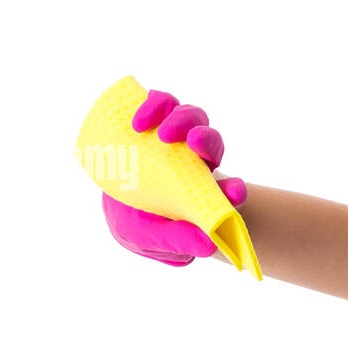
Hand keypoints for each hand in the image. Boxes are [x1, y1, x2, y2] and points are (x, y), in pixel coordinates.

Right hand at [102, 88, 247, 266]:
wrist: (112, 204)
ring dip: (182, 119)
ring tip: (162, 133)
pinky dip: (154, 106)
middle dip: (208, 140)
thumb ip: (180, 240)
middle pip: (212, 143)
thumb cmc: (141, 225)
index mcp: (204, 192)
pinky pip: (160, 103)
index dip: (235, 191)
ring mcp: (174, 139)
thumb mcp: (154, 237)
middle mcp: (195, 162)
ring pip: (190, 118)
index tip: (235, 191)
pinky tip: (138, 122)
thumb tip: (210, 244)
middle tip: (194, 142)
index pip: (229, 189)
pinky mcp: (152, 120)